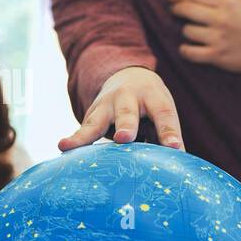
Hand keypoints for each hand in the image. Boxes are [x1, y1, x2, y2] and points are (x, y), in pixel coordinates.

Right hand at [59, 66, 183, 151]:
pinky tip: (63, 147)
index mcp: (153, 96)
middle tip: (124, 138)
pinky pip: (83, 128)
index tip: (173, 148)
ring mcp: (106, 104)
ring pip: (98, 120)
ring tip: (73, 145)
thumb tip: (178, 164)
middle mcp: (128, 97)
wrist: (126, 76)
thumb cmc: (151, 105)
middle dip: (125, 125)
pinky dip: (75, 138)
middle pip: (127, 113)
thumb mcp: (162, 112)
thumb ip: (167, 135)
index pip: (163, 114)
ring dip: (88, 134)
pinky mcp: (92, 115)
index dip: (168, 132)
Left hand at [168, 0, 240, 76]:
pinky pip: (190, 52)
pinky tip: (187, 47)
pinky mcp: (217, 56)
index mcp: (229, 2)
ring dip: (185, 30)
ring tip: (192, 31)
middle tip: (173, 10)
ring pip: (187, 30)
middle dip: (175, 9)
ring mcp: (219, 38)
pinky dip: (185, 50)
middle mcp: (222, 18)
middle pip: (186, 9)